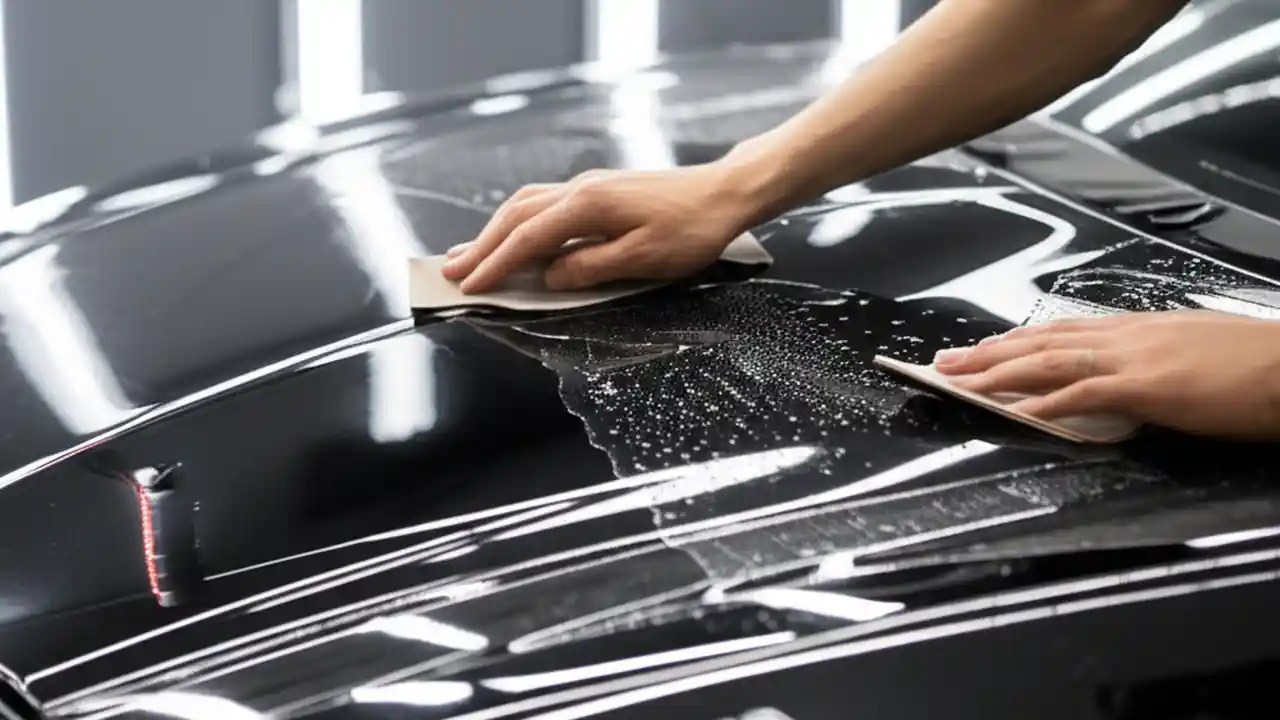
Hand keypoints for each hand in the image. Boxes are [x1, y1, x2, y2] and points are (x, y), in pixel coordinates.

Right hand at [442, 163, 760, 292]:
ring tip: (469, 254)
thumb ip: (590, 268)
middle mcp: (580, 189)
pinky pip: (544, 204)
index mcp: (587, 206)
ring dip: (495, 231)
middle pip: (516, 217)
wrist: (726, 193)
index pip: (527, 238)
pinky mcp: (600, 191)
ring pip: (526, 205)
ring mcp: (589, 186)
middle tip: (449, 272)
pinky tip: (515, 235)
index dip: (494, 264)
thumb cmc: (692, 229)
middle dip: (481, 246)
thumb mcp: (643, 259)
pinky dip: (519, 222)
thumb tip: (549, 276)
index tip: (468, 286)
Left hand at [932, 310, 1279, 439]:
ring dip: (997, 372)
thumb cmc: (1253, 363)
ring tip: (959, 381)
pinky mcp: (1149, 385)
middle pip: (1039, 340)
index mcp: (1135, 329)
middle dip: (987, 353)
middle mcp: (1125, 336)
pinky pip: (1085, 393)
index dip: (1013, 340)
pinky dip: (1046, 402)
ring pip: (1048, 361)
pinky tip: (1016, 411)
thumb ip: (1149, 361)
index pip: (1058, 330)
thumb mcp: (1190, 350)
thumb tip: (1125, 377)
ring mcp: (1134, 358)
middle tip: (945, 363)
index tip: (980, 347)